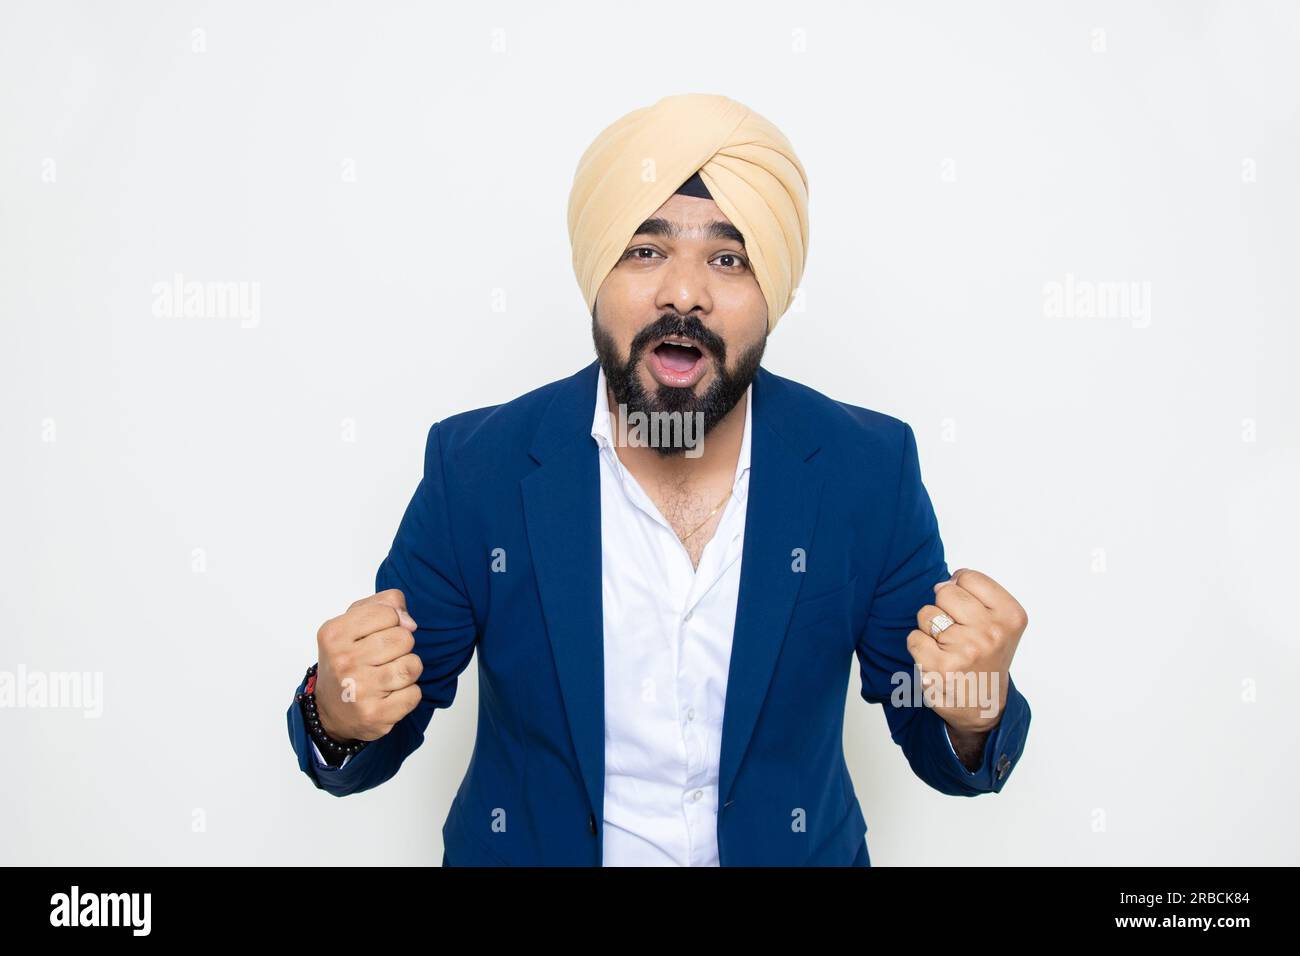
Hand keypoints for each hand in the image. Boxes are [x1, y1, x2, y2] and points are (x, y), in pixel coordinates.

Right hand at [313, 589, 422, 742]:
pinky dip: (408, 693)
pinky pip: (414, 694)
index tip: (376, 635)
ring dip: (407, 669)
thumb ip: (384, 604)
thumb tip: (410, 622)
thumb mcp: (354, 622)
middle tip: (383, 658)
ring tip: (388, 675)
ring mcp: (358, 690)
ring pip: (412, 666)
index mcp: (334, 634)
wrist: (329, 711)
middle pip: (404, 638)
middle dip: (401, 646)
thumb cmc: (347, 660)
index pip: (388, 612)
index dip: (391, 622)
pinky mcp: (374, 715)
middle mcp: (343, 661)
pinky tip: (389, 695)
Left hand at [906, 568, 1027, 735]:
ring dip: (930, 629)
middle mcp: (991, 632)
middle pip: (944, 592)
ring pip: (926, 614)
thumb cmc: (987, 659)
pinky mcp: (941, 667)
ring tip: (948, 647)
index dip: (960, 590)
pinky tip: (936, 660)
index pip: (968, 577)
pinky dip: (920, 647)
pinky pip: (914, 638)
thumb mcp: (1000, 623)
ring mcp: (966, 650)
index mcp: (1010, 616)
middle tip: (957, 632)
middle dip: (944, 608)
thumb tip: (943, 582)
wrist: (984, 708)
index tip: (968, 612)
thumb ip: (977, 595)